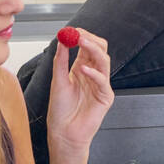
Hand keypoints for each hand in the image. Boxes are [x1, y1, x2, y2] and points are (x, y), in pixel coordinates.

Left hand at [46, 28, 113, 159]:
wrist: (63, 133)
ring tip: (82, 44)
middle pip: (100, 51)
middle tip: (80, 35)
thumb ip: (61, 61)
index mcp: (82, 69)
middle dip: (92, 41)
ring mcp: (101, 85)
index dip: (83, 37)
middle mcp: (93, 75)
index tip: (73, 30)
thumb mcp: (57, 81)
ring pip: (104, 61)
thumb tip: (62, 41)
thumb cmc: (60, 111)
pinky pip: (103, 81)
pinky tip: (83, 70)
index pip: (88, 47)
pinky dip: (94, 74)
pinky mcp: (105, 97)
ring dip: (93, 50)